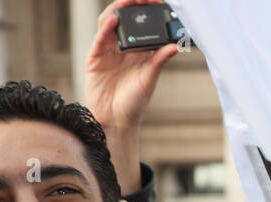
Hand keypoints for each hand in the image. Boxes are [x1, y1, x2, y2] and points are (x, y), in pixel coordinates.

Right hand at [84, 0, 179, 193]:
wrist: (116, 120)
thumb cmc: (135, 102)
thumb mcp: (150, 79)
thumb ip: (160, 60)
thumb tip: (176, 45)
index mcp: (138, 51)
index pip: (141, 25)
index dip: (147, 12)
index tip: (159, 2)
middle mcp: (122, 47)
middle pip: (124, 19)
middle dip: (132, 6)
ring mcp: (107, 51)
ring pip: (109, 23)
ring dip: (118, 11)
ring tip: (128, 1)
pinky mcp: (95, 57)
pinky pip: (100, 39)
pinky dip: (106, 28)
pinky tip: (115, 20)